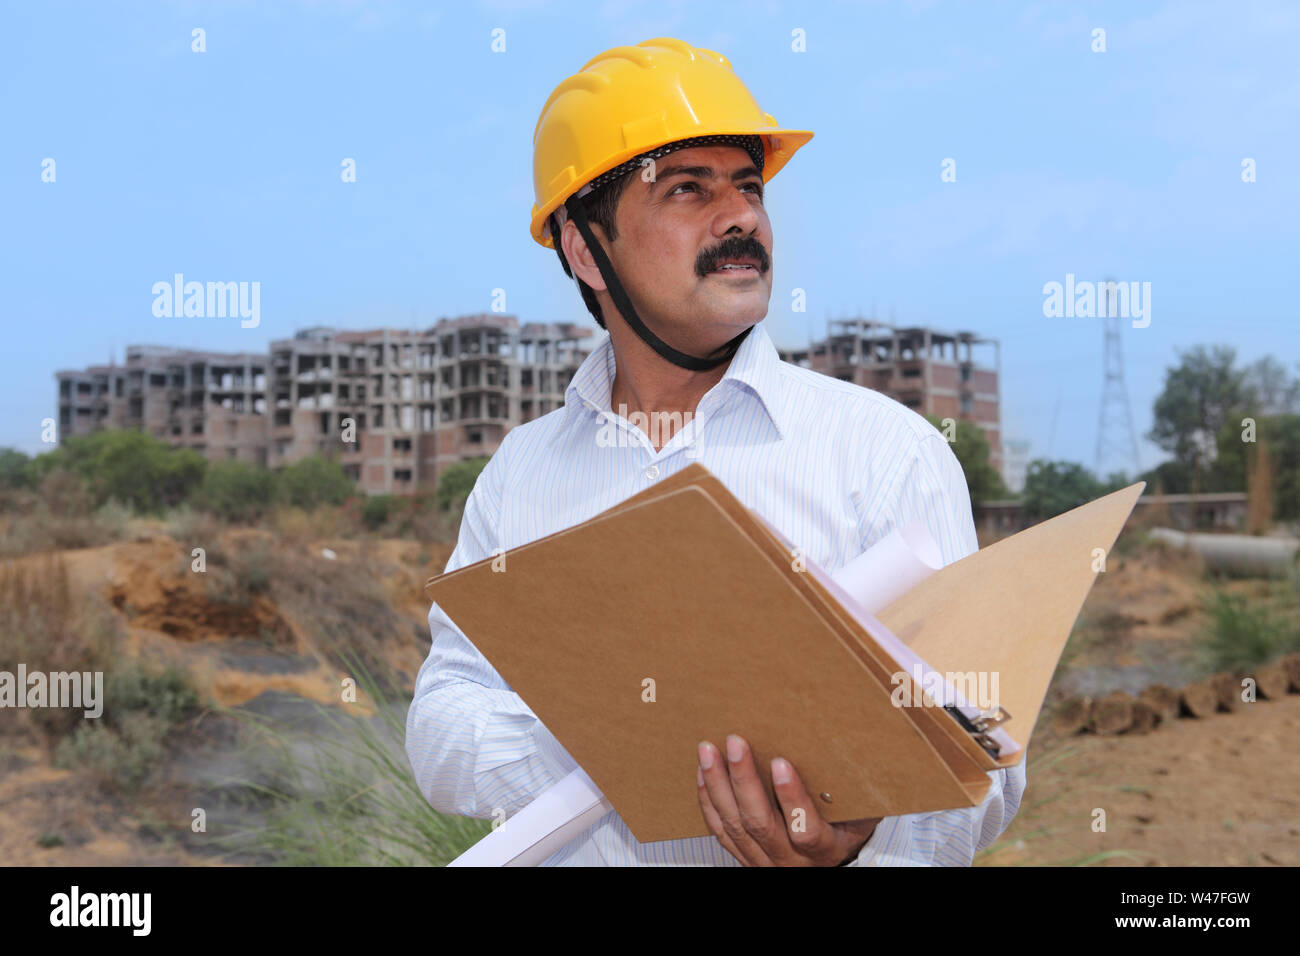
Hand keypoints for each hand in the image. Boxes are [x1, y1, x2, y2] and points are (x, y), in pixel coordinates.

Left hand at [696, 734, 880, 866]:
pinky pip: (721, 832)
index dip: (792, 798)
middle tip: (735, 743)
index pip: (805, 830)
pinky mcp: (746, 858)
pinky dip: (709, 802)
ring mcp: (765, 862)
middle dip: (743, 780)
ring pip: (735, 827)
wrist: (830, 864)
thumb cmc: (847, 830)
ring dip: (718, 786)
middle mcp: (792, 861)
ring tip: (708, 751)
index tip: (779, 762)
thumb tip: (847, 745)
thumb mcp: (860, 814)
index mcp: (825, 849)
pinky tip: (703, 775)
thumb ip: (850, 792)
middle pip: (761, 824)